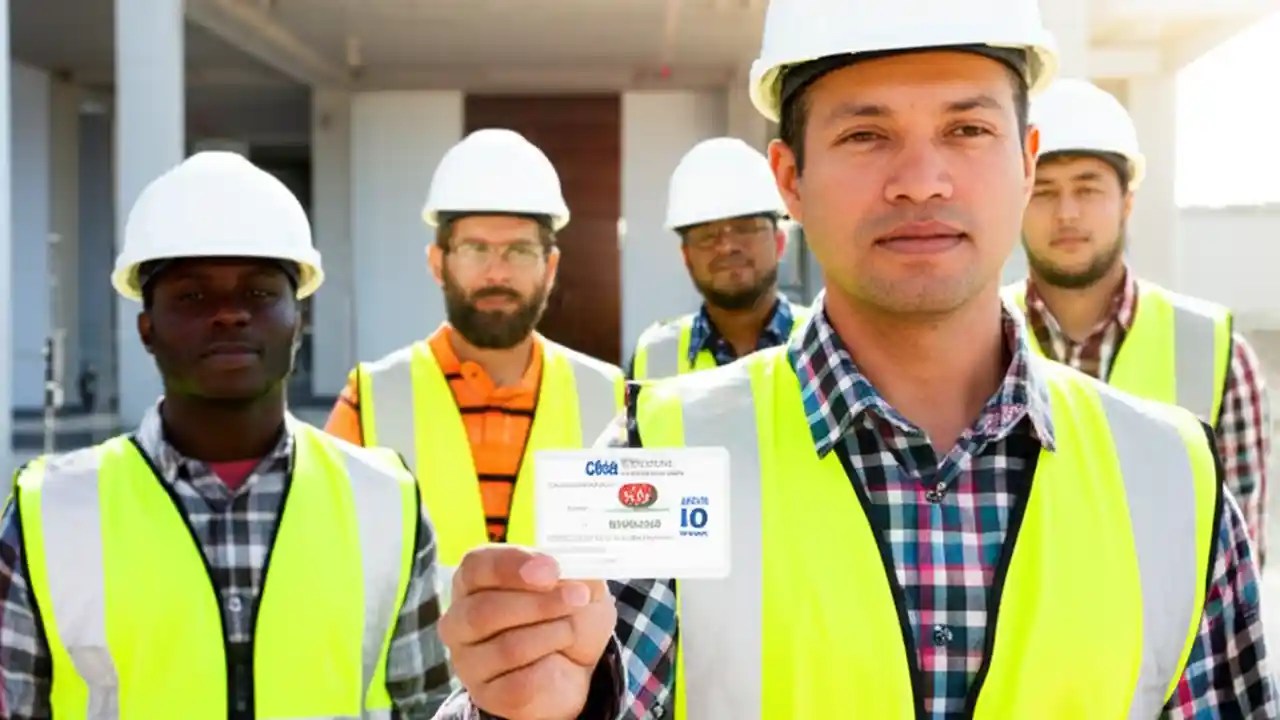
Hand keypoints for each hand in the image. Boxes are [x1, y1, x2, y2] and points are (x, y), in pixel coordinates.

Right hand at [439, 546, 615, 719]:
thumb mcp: (579, 583)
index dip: (512, 566)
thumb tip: (562, 573)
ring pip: (507, 647)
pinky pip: (519, 682)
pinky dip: (550, 668)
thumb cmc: (567, 615)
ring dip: (552, 634)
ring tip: (570, 630)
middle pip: (484, 609)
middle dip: (539, 603)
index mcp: (475, 579)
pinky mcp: (485, 694)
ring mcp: (468, 660)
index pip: (476, 566)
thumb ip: (571, 570)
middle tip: (577, 596)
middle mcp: (460, 618)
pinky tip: (557, 660)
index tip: (551, 570)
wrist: (578, 667)